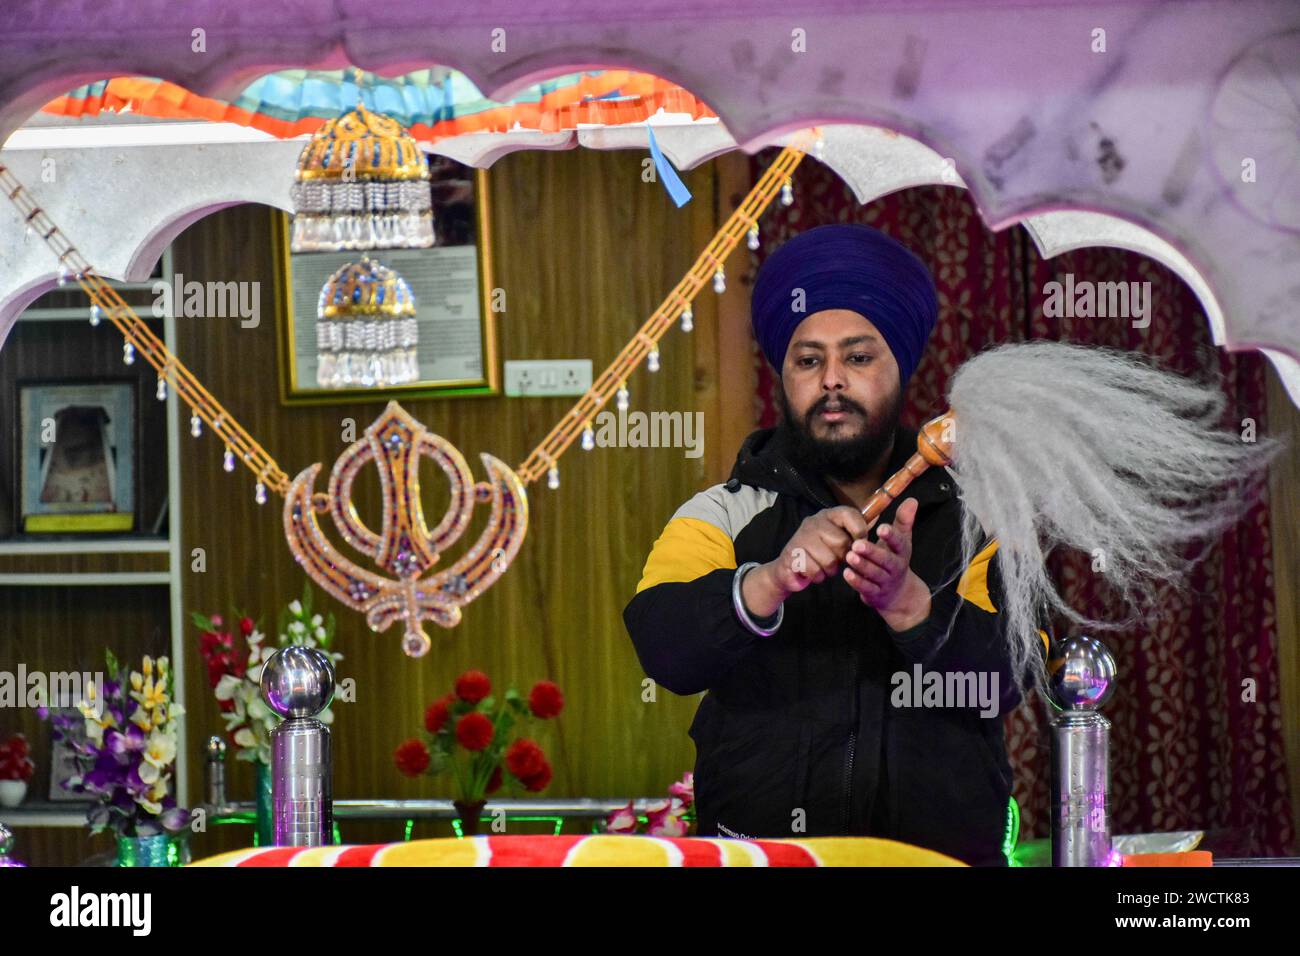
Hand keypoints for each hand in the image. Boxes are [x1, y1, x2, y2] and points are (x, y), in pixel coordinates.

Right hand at [742, 506, 871, 616]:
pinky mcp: (792, 554)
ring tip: (823, 566)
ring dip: (830, 569)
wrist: (790, 567)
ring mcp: (801, 537)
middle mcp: (814, 522)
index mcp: (828, 515)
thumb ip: (856, 528)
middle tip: (835, 559)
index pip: (850, 515)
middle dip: (842, 557)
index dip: (859, 531)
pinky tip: (813, 571)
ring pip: (829, 560)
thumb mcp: (839, 537)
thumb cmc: (821, 551)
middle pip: (842, 543)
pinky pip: (815, 571)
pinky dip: (817, 576)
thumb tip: (878, 515)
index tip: (857, 543)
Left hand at [843, 497, 931, 630]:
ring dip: (862, 566)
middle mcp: (895, 567)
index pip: (899, 543)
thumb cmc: (895, 560)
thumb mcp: (902, 541)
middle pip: (886, 560)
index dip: (891, 536)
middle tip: (857, 544)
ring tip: (849, 556)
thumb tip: (912, 499)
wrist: (899, 595)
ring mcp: (886, 582)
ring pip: (875, 574)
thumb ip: (904, 520)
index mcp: (902, 552)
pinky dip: (857, 582)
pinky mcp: (875, 594)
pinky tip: (846, 573)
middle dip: (872, 552)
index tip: (881, 528)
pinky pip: (866, 588)